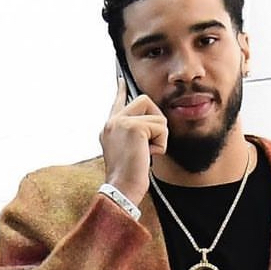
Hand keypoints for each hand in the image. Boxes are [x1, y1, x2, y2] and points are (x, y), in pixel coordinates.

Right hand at [100, 76, 167, 206]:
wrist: (121, 189)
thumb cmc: (127, 178)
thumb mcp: (127, 152)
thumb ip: (133, 135)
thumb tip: (151, 127)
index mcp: (109, 128)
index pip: (117, 102)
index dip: (121, 90)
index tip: (122, 80)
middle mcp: (112, 122)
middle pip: (144, 100)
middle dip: (156, 121)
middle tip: (151, 143)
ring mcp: (122, 122)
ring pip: (156, 116)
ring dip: (159, 137)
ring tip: (147, 153)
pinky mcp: (135, 127)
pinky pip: (161, 128)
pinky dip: (161, 144)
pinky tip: (149, 155)